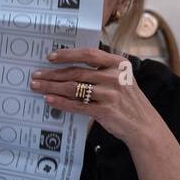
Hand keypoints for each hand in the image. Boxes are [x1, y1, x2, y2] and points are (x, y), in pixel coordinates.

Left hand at [30, 47, 159, 146]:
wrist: (144, 125)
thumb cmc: (128, 100)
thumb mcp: (122, 78)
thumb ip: (101, 70)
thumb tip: (68, 67)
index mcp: (118, 64)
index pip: (88, 54)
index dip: (68, 54)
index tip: (50, 57)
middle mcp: (115, 77)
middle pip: (76, 72)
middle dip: (52, 74)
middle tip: (36, 75)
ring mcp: (110, 94)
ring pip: (73, 88)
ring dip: (52, 87)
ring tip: (37, 87)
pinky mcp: (105, 111)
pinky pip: (77, 105)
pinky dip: (61, 102)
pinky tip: (49, 100)